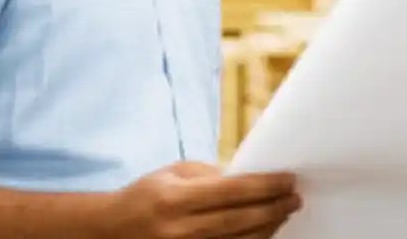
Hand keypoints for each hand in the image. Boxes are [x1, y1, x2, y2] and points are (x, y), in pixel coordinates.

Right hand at [104, 161, 301, 237]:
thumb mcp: (174, 174)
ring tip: (284, 213)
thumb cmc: (148, 196)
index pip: (232, 191)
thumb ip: (211, 175)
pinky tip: (264, 232)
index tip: (289, 179)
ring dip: (268, 227)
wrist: (111, 231)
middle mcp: (180, 229)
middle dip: (274, 208)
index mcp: (175, 199)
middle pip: (240, 220)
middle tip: (295, 198)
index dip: (265, 185)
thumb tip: (251, 179)